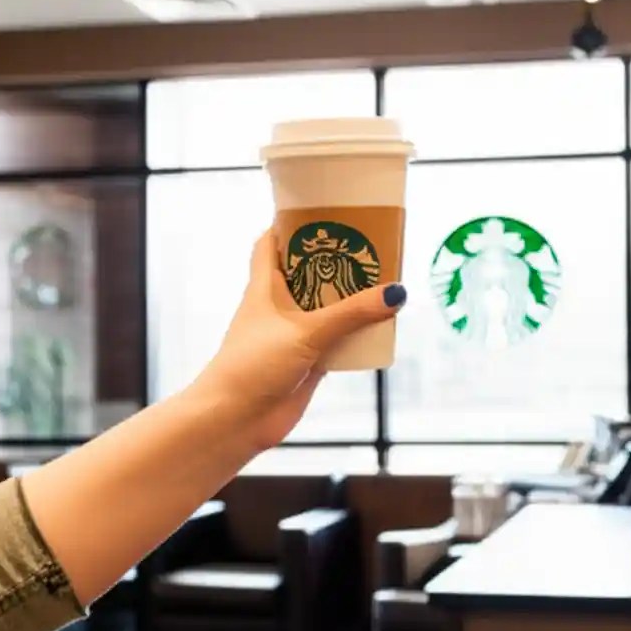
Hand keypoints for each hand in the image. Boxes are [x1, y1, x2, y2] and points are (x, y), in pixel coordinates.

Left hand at [192, 230, 405, 449]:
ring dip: (352, 298)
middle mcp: (279, 307)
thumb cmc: (253, 365)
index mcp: (265, 287)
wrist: (235, 419)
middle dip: (336, 260)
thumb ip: (351, 313)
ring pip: (328, 308)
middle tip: (368, 243)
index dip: (291, 224)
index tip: (320, 211)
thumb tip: (394, 293)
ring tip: (384, 279)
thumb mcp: (306, 331)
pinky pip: (339, 340)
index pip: (272, 243)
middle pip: (309, 272)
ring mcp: (294, 335)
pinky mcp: (308, 362)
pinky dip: (358, 334)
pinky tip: (383, 326)